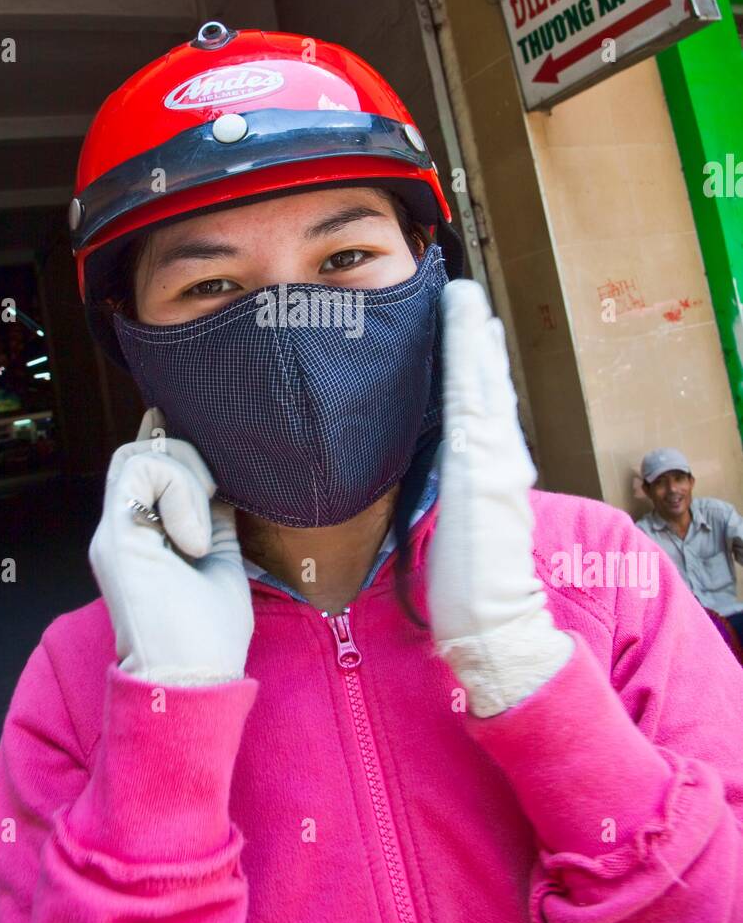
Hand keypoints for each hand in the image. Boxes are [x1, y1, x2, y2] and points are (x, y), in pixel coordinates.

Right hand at [89, 407, 253, 685]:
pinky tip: (196, 539)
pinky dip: (179, 489)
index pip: (142, 469)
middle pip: (135, 454)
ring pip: (135, 456)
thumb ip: (214, 519)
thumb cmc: (208, 635)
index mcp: (141, 536)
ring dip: (184, 474)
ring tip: (203, 531)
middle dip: (184, 456)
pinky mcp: (116, 537)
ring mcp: (114, 533)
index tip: (200, 441)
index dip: (167, 443)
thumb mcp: (220, 559)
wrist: (192, 682)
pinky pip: (140, 472)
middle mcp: (120, 530)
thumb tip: (225, 482)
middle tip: (215, 496)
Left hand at [428, 281, 572, 715]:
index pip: (483, 410)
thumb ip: (445, 500)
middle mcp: (502, 459)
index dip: (476, 370)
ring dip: (472, 337)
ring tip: (464, 299)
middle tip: (467, 302)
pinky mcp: (484, 462)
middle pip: (488, 387)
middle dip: (478, 343)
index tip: (469, 336)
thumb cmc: (463, 590)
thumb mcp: (454, 531)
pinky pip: (472, 394)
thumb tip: (421, 481)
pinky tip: (462, 324)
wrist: (489, 623)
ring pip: (482, 382)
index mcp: (492, 475)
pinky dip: (467, 354)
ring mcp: (497, 458)